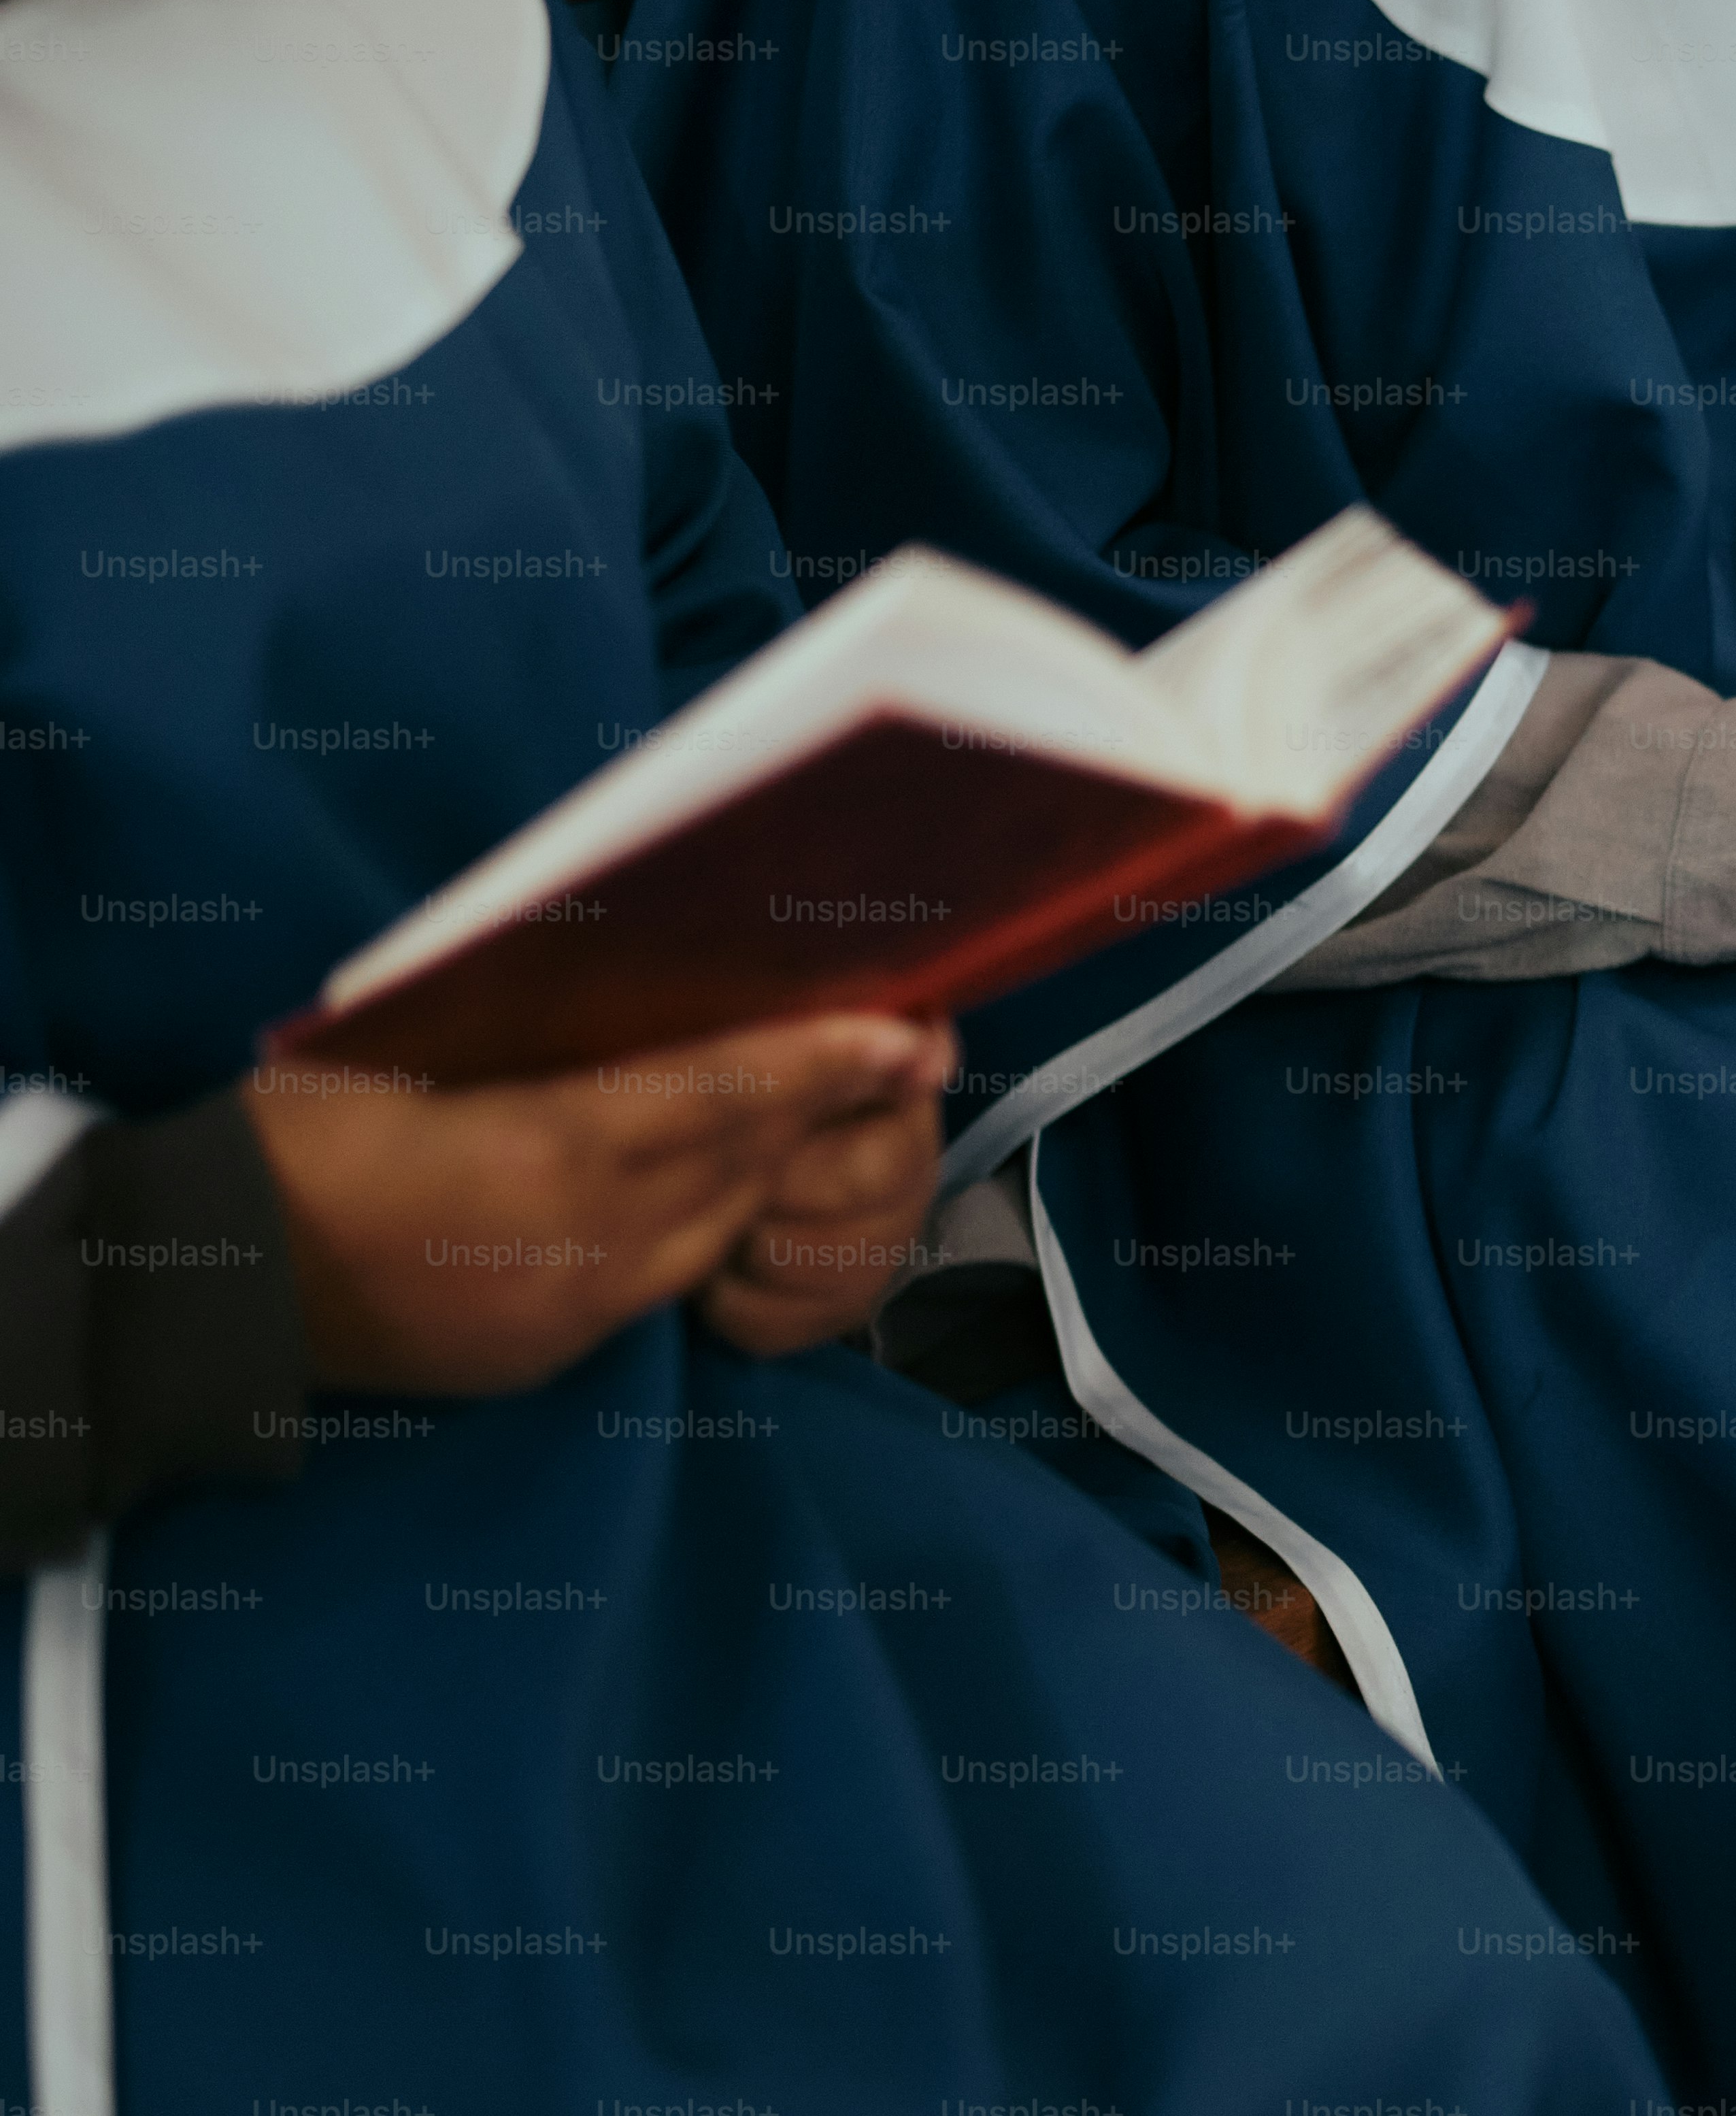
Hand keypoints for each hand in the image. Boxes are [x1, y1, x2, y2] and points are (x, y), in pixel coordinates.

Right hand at [245, 1014, 956, 1394]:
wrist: (208, 1291)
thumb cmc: (290, 1142)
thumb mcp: (410, 1058)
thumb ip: (539, 1045)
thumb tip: (637, 1007)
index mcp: (545, 1156)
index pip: (718, 1097)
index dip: (817, 1064)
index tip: (900, 1031)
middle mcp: (586, 1243)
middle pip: (739, 1163)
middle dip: (824, 1111)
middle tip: (906, 1054)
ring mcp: (576, 1308)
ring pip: (714, 1226)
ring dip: (773, 1167)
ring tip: (837, 1109)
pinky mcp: (555, 1350)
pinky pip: (659, 1278)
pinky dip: (702, 1224)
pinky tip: (724, 1184)